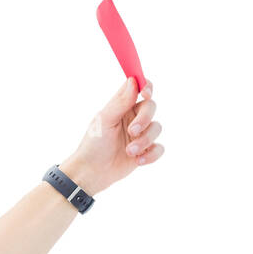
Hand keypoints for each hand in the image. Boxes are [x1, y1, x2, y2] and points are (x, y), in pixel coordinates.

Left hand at [60, 78, 163, 194]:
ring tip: (129, 151)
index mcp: (123, 106)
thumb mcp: (105, 120)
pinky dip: (151, 155)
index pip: (139, 89)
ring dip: (145, 140)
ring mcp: (141, 134)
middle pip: (151, 108)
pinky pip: (159, 148)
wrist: (93, 172)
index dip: (147, 86)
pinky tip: (138, 161)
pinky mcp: (145, 151)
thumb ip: (120, 102)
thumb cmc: (94, 143)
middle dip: (144, 119)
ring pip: (156, 128)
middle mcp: (134, 118)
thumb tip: (133, 81)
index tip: (146, 93)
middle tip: (132, 132)